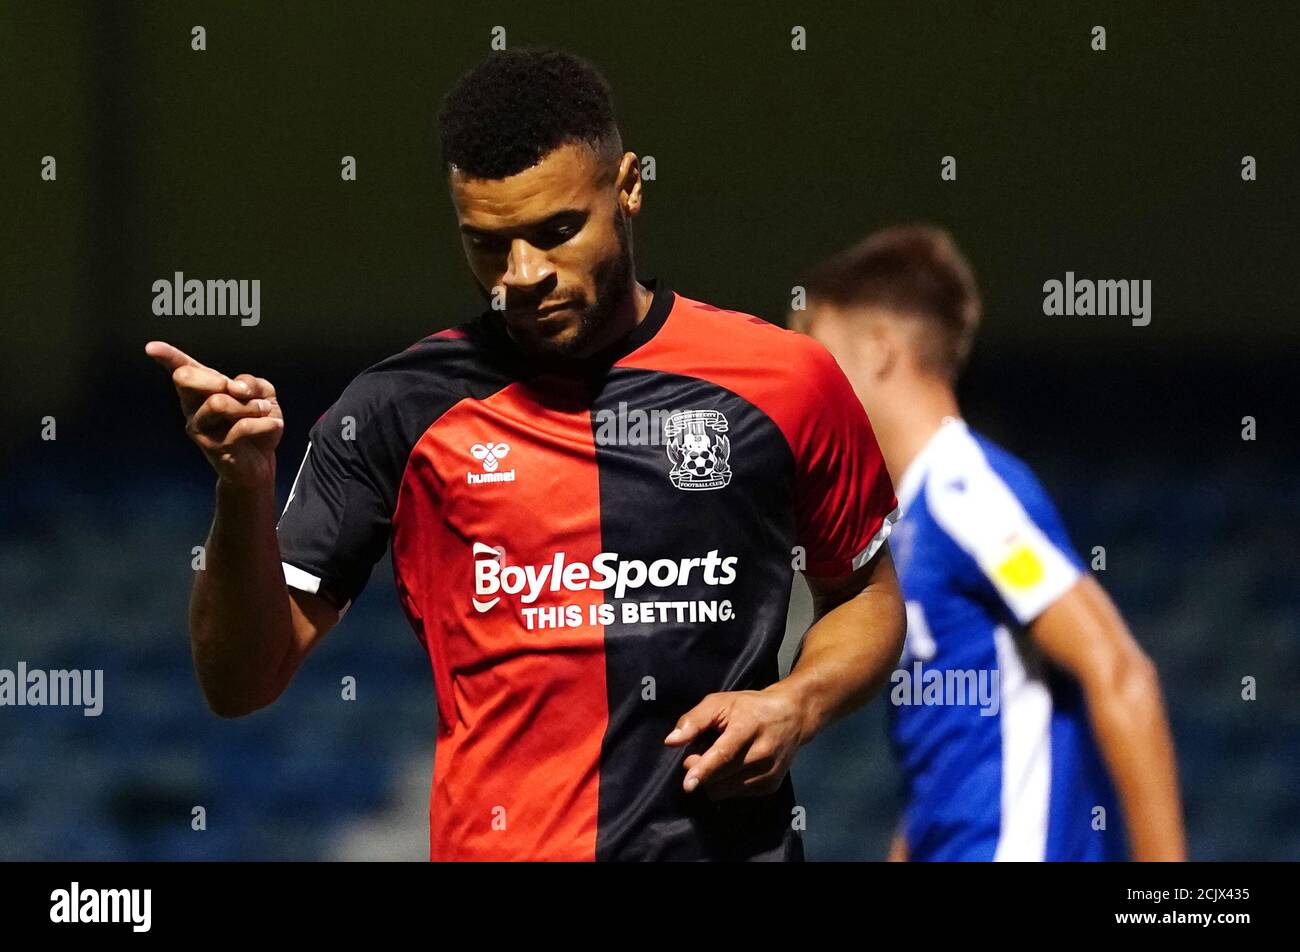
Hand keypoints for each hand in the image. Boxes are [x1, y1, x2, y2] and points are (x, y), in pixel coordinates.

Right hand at [145, 340, 282, 488]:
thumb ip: (250, 383)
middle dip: (215, 378)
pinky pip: (242, 426)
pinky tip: (273, 425)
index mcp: (202, 390)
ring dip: (250, 405)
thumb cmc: (256, 423)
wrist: (261, 463)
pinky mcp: (215, 448)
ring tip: (263, 410)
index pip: (181, 369)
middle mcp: (193, 407)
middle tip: (242, 391)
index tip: (152, 347)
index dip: (167, 356)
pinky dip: (265, 423)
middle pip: (186, 380)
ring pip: (217, 402)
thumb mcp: (261, 395)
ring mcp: (200, 428)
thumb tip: (238, 386)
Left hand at [664, 685, 808, 799]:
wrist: (792, 716)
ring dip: (713, 779)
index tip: (688, 784)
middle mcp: (761, 754)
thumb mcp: (720, 703)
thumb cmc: (751, 707)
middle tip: (701, 751)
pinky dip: (727, 784)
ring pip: (724, 790)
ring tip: (721, 757)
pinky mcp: (770, 786)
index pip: (724, 754)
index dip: (704, 769)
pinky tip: (734, 766)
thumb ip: (694, 721)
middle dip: (700, 769)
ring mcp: (768, 773)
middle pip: (720, 776)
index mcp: (747, 728)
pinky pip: (735, 794)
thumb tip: (671, 741)